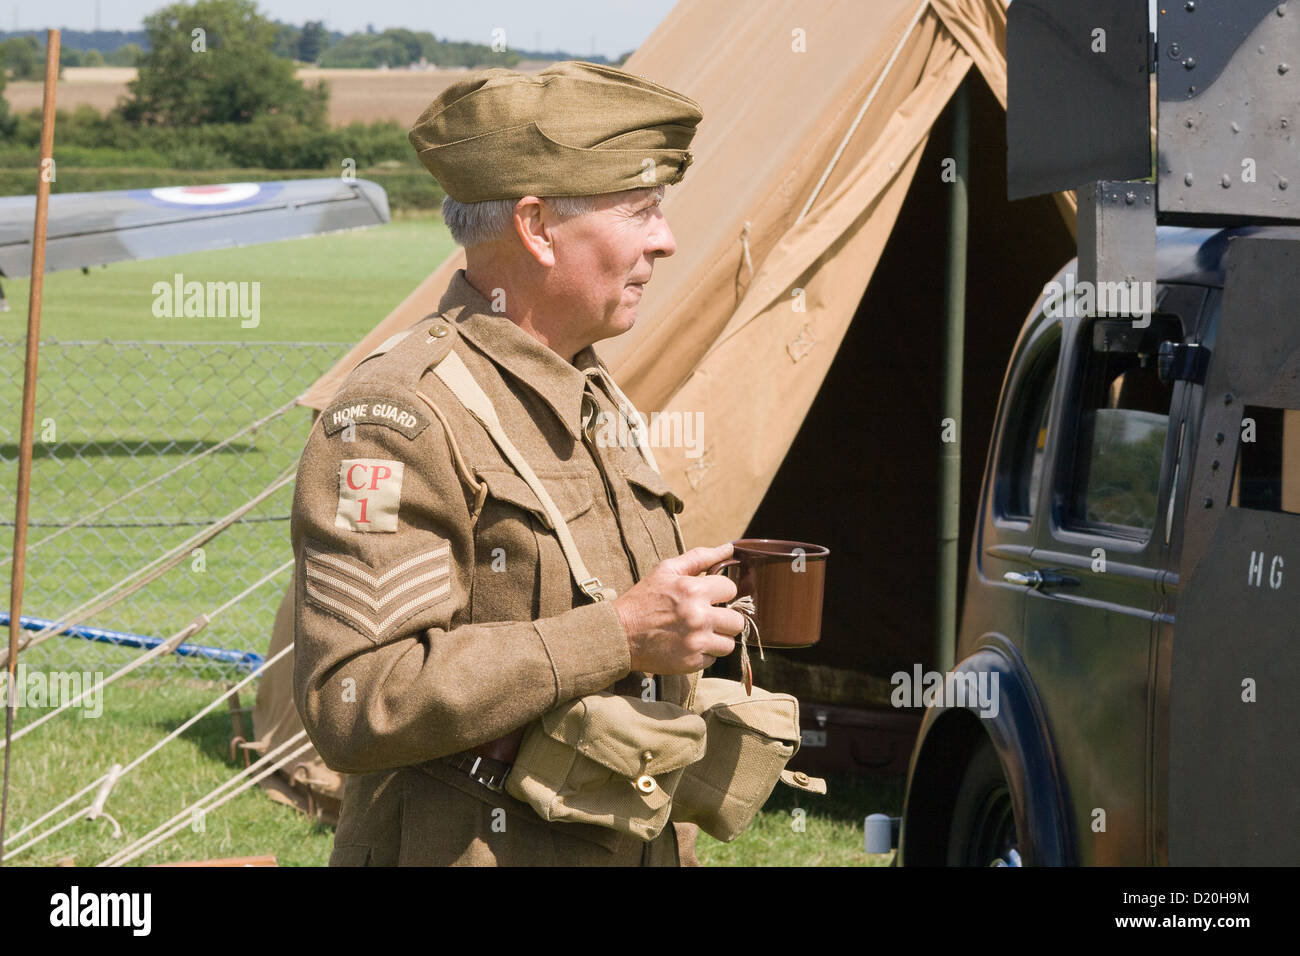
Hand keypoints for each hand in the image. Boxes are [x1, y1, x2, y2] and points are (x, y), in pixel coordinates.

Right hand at [613, 543, 744, 674]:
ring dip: (717, 639)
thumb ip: (699, 557)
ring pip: (729, 643)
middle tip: (708, 617)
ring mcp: (696, 642)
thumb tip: (728, 548)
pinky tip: (687, 645)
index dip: (720, 592)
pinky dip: (703, 654)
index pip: (731, 590)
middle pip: (737, 621)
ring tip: (699, 633)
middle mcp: (698, 617)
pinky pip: (713, 659)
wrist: (619, 634)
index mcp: (693, 590)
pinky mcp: (691, 662)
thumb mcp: (666, 571)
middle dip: (725, 618)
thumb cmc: (643, 599)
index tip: (709, 597)